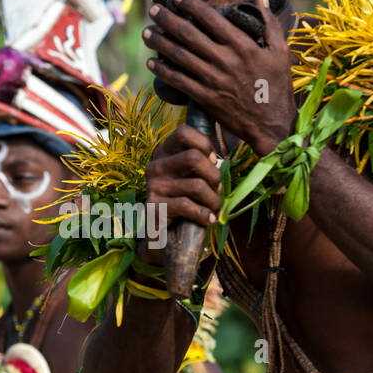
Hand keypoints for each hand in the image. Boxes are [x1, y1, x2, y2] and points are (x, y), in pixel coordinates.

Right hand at [140, 125, 220, 266]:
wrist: (166, 239)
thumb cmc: (187, 203)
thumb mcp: (195, 177)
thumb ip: (204, 163)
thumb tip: (220, 159)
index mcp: (164, 153)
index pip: (183, 133)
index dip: (205, 145)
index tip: (212, 162)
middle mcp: (155, 166)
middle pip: (194, 157)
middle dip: (215, 177)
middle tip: (216, 190)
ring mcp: (153, 186)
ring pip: (197, 185)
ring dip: (214, 200)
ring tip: (214, 209)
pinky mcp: (154, 207)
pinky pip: (188, 206)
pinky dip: (204, 215)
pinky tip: (208, 220)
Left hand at [144, 0, 295, 156]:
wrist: (272, 124)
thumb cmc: (278, 86)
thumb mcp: (281, 51)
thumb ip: (269, 21)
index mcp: (244, 45)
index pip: (211, 18)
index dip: (191, 5)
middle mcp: (226, 60)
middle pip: (189, 34)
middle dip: (168, 20)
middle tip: (154, 10)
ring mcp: (214, 80)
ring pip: (180, 56)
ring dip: (160, 43)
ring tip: (146, 33)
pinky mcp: (206, 98)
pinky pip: (179, 81)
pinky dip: (163, 71)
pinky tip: (151, 63)